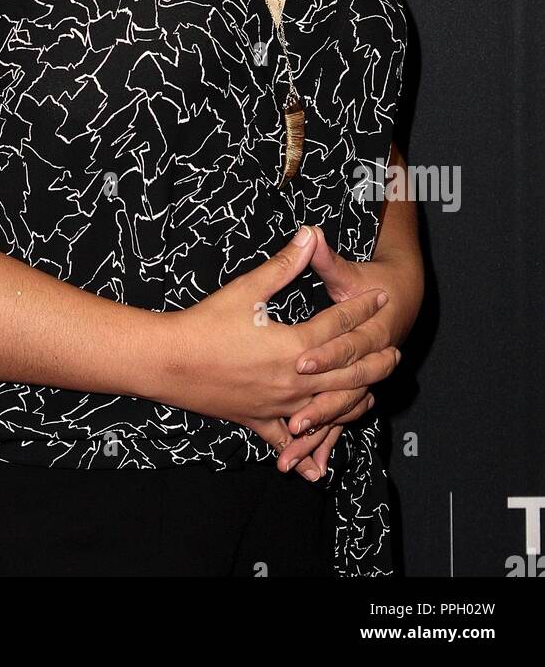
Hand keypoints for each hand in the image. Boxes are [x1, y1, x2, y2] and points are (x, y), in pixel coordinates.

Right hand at [160, 226, 398, 439]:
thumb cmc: (205, 324)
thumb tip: (310, 235)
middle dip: (374, 360)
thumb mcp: (246, 290)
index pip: (339, 325)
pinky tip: (321, 462)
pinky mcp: (259, 421)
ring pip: (330, 408)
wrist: (168, 363)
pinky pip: (290, 439)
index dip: (362, 308)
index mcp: (293, 346)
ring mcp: (279, 406)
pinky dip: (309, 447)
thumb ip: (283, 266)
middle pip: (347, 372)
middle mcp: (293, 381)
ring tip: (374, 391)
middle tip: (396, 350)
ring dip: (356, 399)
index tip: (381, 297)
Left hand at [281, 225, 421, 468]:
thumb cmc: (374, 284)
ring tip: (291, 458)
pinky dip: (323, 444)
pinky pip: (338, 423)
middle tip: (293, 422)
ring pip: (340, 414)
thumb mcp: (349, 273)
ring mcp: (362, 382)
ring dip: (319, 436)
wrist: (406, 299)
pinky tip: (304, 467)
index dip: (324, 353)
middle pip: (344, 390)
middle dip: (319, 408)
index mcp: (370, 332)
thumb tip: (310, 230)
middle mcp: (368, 363)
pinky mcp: (353, 393)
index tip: (299, 361)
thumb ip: (326, 258)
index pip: (344, 344)